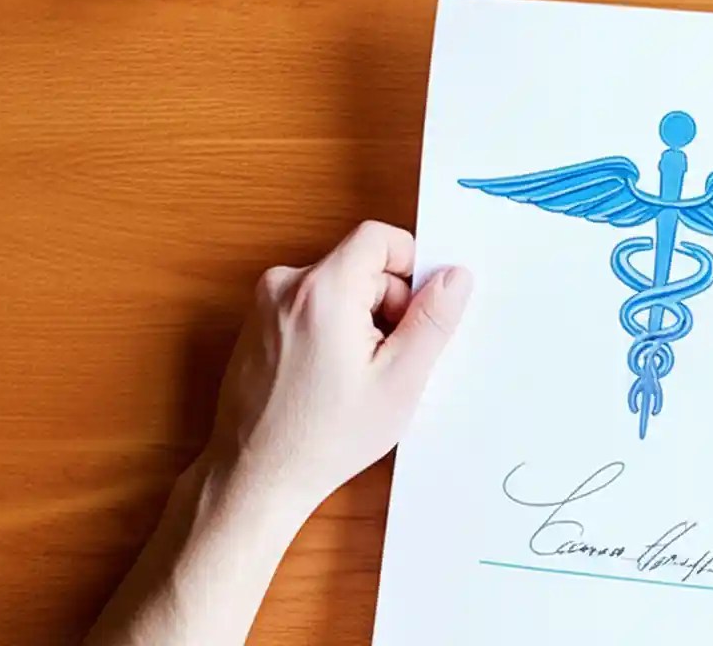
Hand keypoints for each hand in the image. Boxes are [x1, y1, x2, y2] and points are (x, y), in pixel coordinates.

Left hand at [209, 220, 472, 509]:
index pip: (378, 237)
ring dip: (360, 321)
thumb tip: (455, 276)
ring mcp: (265, 305)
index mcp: (323, 290)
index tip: (420, 309)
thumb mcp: (399, 381)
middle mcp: (286, 285)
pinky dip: (332, 331)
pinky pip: (311, 307)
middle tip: (392, 359)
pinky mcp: (256, 325)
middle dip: (386, 304)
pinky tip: (333, 378)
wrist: (256, 476)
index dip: (410, 266)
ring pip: (336, 288)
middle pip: (359, 266)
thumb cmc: (325, 437)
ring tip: (360, 375)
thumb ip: (432, 321)